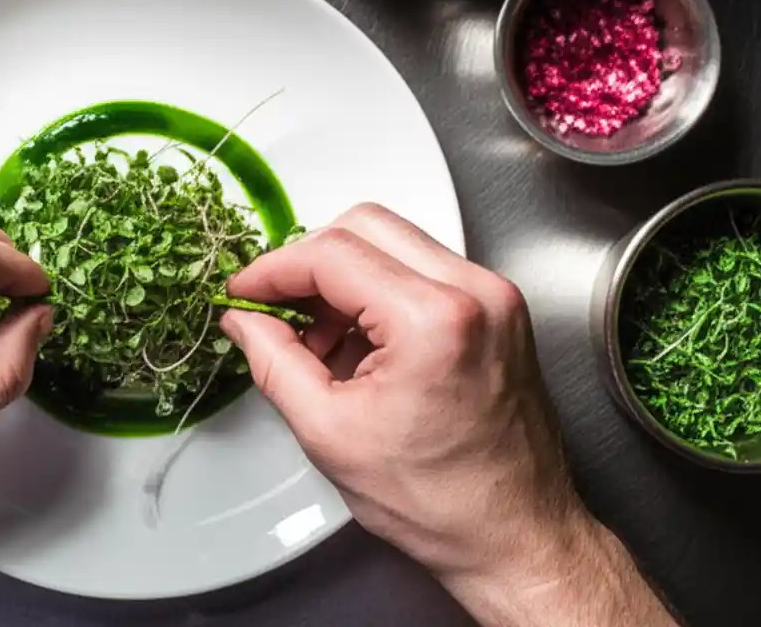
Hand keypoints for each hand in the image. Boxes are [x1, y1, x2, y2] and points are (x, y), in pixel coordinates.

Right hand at [220, 204, 674, 625]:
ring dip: (343, 278)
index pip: (333, 254)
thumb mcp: (328, 432)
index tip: (244, 292)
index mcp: (434, 320)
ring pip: (395, 242)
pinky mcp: (500, 309)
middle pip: (366, 226)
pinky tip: (358, 343)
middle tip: (276, 308)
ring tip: (319, 341)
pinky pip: (423, 269)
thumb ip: (273, 361)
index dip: (274, 269)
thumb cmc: (439, 502)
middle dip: (308, 262)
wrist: (516, 536)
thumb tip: (244, 319)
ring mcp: (496, 296)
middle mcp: (476, 291)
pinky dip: (378, 292)